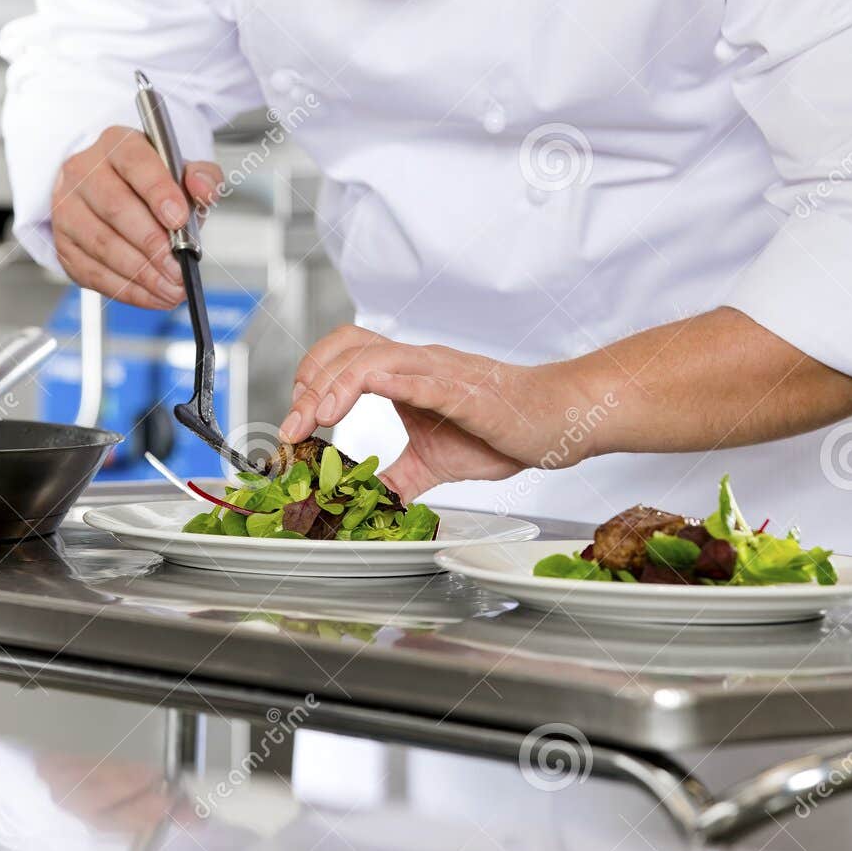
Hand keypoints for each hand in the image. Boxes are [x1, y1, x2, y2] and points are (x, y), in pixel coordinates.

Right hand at [51, 126, 221, 308]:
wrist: (110, 191)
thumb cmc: (148, 182)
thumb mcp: (181, 172)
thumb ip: (201, 178)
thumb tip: (204, 190)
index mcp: (116, 145)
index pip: (135, 163)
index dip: (158, 192)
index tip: (180, 219)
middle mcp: (84, 172)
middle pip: (115, 208)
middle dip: (153, 245)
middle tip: (179, 268)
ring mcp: (68, 208)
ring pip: (102, 245)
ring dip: (141, 274)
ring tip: (172, 288)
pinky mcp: (64, 243)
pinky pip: (93, 272)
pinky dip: (127, 290)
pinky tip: (153, 295)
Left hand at [280, 326, 585, 501]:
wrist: (559, 418)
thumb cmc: (504, 431)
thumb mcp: (433, 463)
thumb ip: (395, 479)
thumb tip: (361, 504)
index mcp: (407, 373)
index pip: (345, 352)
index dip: (312, 376)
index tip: (298, 420)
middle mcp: (416, 362)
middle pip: (345, 346)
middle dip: (307, 384)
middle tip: (292, 427)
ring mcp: (435, 371)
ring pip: (366, 357)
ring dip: (328, 386)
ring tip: (311, 421)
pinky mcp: (457, 388)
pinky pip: (406, 375)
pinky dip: (369, 384)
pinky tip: (349, 405)